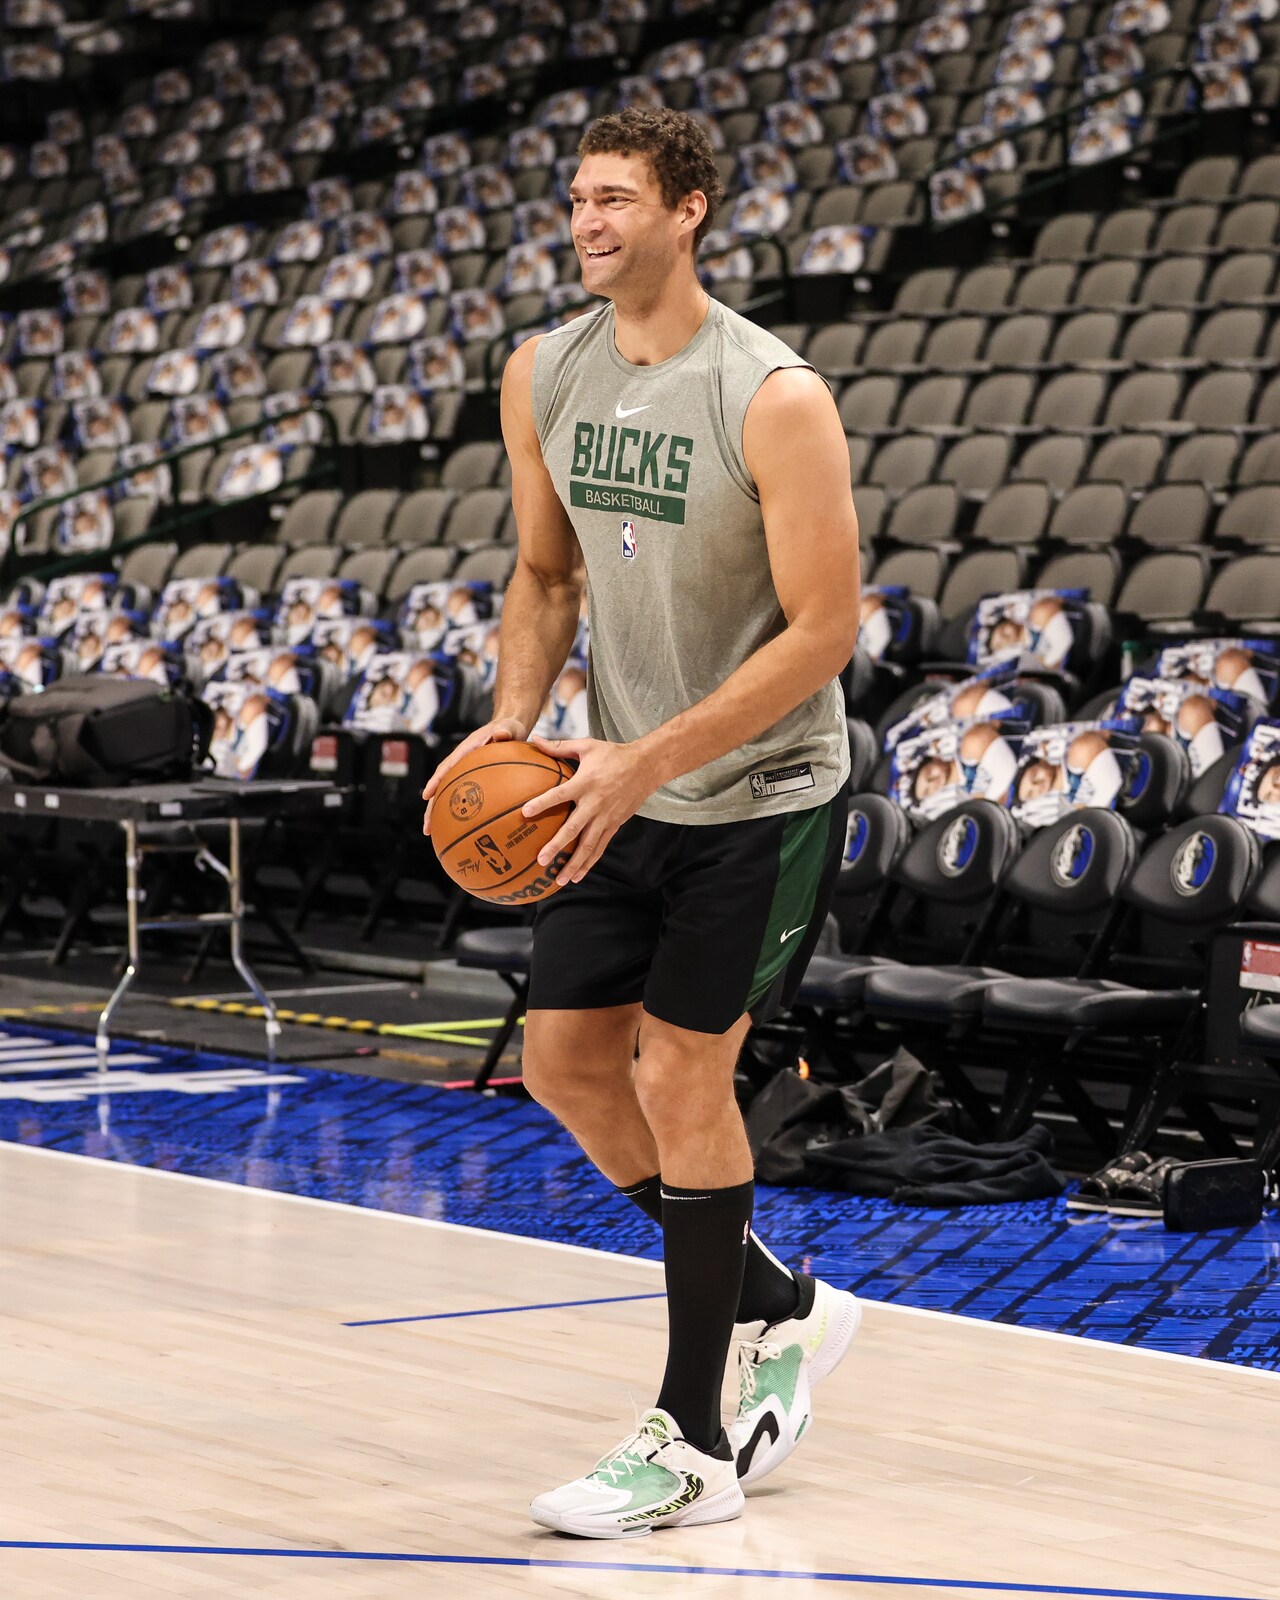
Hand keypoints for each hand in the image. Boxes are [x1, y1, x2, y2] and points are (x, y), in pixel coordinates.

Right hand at [422, 715, 526, 836]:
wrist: (510, 727)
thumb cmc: (510, 727)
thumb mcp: (510, 727)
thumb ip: (506, 730)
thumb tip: (501, 733)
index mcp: (467, 749)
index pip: (448, 766)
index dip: (436, 780)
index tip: (427, 795)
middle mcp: (461, 761)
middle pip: (442, 785)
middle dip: (432, 806)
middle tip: (427, 827)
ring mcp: (465, 770)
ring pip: (448, 793)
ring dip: (439, 812)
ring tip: (433, 832)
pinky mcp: (472, 778)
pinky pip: (462, 795)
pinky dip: (458, 810)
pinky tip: (459, 827)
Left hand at [521, 735, 653, 883]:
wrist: (647, 766)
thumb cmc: (613, 754)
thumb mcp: (586, 746)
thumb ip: (559, 747)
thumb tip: (533, 740)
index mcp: (586, 783)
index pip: (560, 794)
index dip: (543, 803)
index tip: (525, 813)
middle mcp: (596, 803)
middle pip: (574, 828)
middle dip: (557, 845)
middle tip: (541, 859)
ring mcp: (607, 817)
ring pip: (589, 845)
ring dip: (574, 864)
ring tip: (559, 880)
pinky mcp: (615, 825)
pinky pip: (600, 847)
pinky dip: (589, 863)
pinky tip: (577, 876)